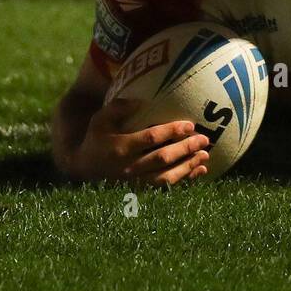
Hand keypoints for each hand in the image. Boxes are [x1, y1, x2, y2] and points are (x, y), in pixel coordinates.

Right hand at [75, 98, 210, 185]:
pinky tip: (201, 170)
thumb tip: (141, 101)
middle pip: (162, 158)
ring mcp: (135, 182)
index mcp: (120, 147)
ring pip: (166, 177)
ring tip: (205, 154)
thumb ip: (118, 107)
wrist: (84, 167)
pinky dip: (186, 179)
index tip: (189, 124)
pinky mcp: (141, 190)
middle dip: (185, 149)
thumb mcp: (100, 119)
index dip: (171, 131)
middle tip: (204, 139)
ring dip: (188, 166)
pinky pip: (166, 187)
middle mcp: (129, 167)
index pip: (150, 138)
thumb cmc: (97, 137)